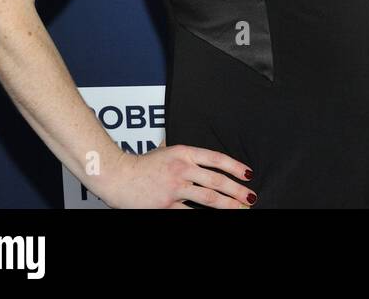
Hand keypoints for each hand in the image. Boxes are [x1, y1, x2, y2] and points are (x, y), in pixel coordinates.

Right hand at [95, 144, 256, 208]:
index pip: (217, 158)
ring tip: (240, 209)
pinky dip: (203, 215)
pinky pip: (189, 212)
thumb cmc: (141, 164)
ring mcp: (174, 187)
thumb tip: (201, 158)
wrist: (118, 175)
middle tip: (250, 197)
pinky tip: (214, 217)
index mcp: (184, 152)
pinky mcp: (166, 204)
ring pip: (208, 197)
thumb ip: (184, 155)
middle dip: (237, 190)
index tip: (248, 174)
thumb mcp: (166, 151)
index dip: (235, 167)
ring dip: (227, 205)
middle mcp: (182, 168)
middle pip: (217, 180)